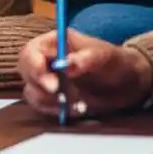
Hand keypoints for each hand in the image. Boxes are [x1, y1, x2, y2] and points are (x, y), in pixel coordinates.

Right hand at [18, 29, 152, 118]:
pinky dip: (56, 110)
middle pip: (25, 71)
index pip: (31, 52)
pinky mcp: (51, 98)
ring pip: (32, 91)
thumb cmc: (115, 62)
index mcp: (54, 43)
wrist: (127, 84)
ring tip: (78, 103)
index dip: (35, 67)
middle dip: (40, 86)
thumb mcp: (105, 56)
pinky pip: (42, 106)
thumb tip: (66, 64)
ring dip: (51, 101)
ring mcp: (47, 79)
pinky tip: (76, 109)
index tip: (53, 85)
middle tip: (60, 95)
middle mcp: (46, 60)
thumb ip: (86, 59)